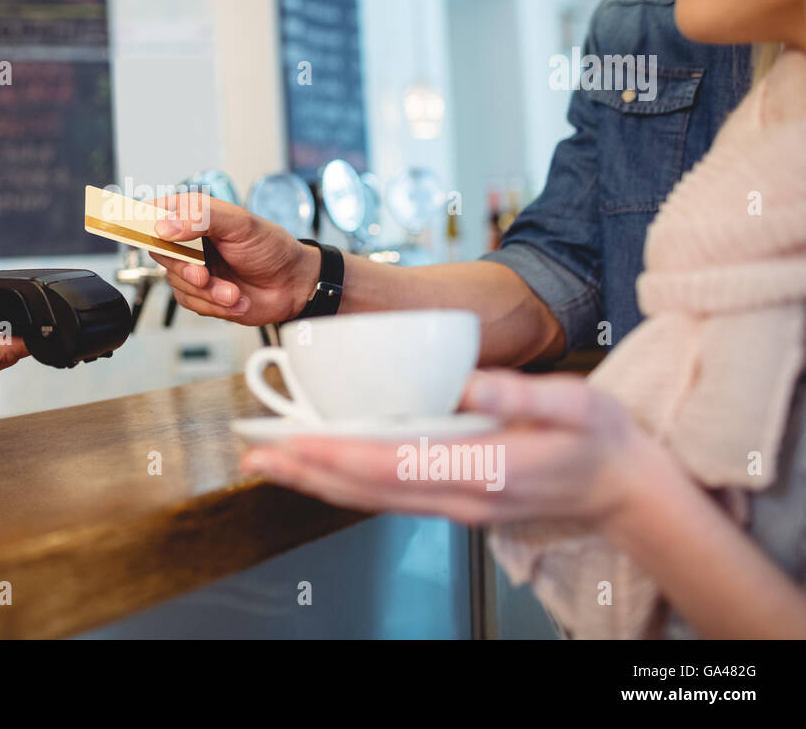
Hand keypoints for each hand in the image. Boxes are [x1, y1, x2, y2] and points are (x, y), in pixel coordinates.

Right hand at [148, 192, 320, 325]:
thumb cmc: (270, 247)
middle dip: (186, 269)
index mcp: (193, 214)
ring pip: (176, 282)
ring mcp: (192, 267)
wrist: (292, 284)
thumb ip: (201, 217)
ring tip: (234, 291)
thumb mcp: (240, 223)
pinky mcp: (200, 294)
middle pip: (159, 252)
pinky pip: (190, 302)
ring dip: (208, 292)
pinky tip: (236, 299)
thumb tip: (164, 226)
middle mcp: (188, 240)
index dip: (139, 221)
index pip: (153, 212)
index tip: (136, 231)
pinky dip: (214, 305)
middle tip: (205, 274)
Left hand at [240, 370, 658, 527]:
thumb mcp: (581, 404)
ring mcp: (455, 504)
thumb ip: (524, 392)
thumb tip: (469, 380)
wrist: (627, 491)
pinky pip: (387, 496)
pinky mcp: (452, 499)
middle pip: (370, 489)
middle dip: (309, 472)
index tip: (297, 444)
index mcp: (488, 470)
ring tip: (269, 462)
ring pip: (371, 498)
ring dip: (317, 481)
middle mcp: (462, 496)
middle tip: (256, 455)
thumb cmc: (602, 442)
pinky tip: (319, 469)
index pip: (398, 465)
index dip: (342, 455)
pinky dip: (345, 483)